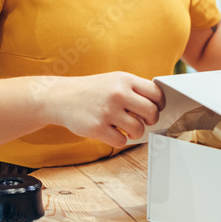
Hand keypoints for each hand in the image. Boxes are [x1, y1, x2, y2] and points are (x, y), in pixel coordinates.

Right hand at [47, 72, 165, 147]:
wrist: (60, 97)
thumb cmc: (92, 91)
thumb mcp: (114, 80)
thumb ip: (135, 89)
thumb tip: (158, 106)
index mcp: (124, 79)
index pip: (156, 93)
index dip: (159, 104)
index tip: (155, 109)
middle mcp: (118, 93)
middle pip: (151, 113)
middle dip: (151, 120)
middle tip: (143, 121)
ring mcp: (107, 111)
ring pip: (139, 129)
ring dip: (136, 133)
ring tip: (127, 129)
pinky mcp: (97, 128)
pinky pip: (122, 141)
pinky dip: (120, 140)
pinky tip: (113, 133)